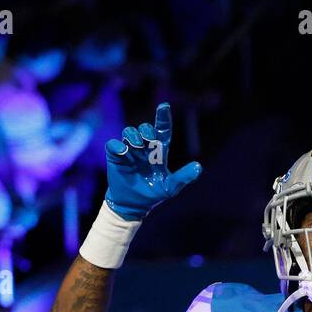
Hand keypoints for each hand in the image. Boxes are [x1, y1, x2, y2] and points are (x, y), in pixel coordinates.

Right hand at [103, 102, 200, 221]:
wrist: (132, 206)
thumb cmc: (152, 194)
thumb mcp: (170, 188)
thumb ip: (183, 177)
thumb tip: (198, 167)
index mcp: (158, 152)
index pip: (162, 130)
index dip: (163, 117)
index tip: (164, 105)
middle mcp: (144, 148)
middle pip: (145, 129)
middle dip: (146, 131)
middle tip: (148, 141)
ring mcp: (129, 151)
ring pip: (129, 132)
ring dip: (133, 137)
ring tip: (136, 148)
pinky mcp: (115, 157)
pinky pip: (113, 144)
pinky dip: (117, 146)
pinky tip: (123, 152)